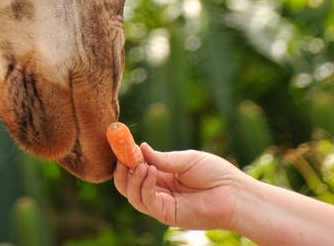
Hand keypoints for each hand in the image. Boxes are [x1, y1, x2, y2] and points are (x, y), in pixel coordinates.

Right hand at [113, 142, 242, 230]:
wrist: (235, 194)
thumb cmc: (216, 174)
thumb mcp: (186, 159)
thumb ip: (162, 158)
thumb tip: (140, 148)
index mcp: (164, 176)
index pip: (136, 168)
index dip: (126, 156)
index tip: (118, 140)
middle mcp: (160, 191)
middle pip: (128, 185)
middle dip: (122, 169)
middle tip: (121, 154)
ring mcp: (163, 204)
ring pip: (133, 195)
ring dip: (131, 177)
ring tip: (141, 164)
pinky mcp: (167, 215)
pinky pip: (147, 202)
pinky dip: (144, 185)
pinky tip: (151, 171)